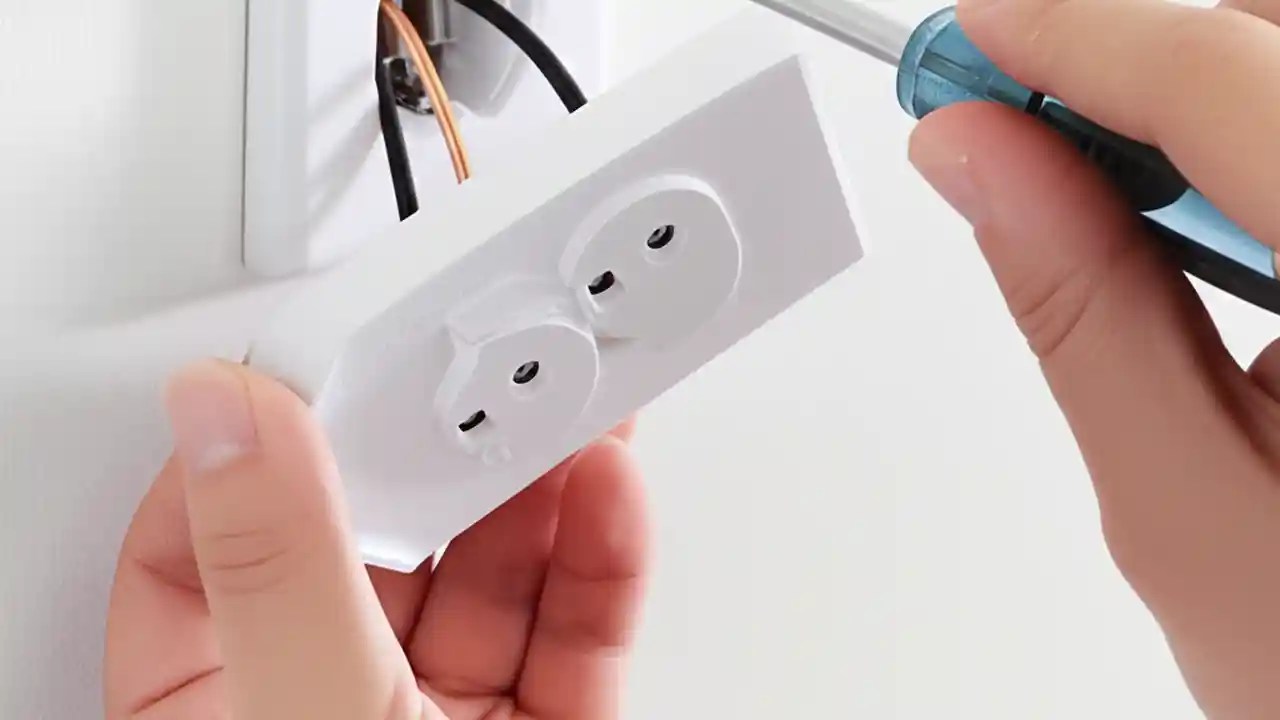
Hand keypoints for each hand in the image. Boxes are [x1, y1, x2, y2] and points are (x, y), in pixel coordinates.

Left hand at [103, 361, 646, 719]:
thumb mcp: (313, 711)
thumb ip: (278, 567)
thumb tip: (225, 414)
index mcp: (220, 708)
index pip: (199, 545)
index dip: (258, 440)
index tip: (325, 363)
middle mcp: (327, 704)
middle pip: (374, 539)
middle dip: (437, 444)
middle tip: (481, 358)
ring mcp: (442, 717)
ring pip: (487, 572)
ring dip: (538, 481)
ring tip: (571, 401)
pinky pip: (576, 630)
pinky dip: (604, 556)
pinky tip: (611, 489)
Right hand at [909, 0, 1279, 715]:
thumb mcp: (1187, 511)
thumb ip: (1081, 313)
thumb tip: (980, 164)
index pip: (1237, 89)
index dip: (1084, 40)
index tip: (976, 40)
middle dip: (1147, 41)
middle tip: (1007, 95)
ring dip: (1196, 80)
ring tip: (1081, 160)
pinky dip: (1247, 131)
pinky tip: (1184, 194)